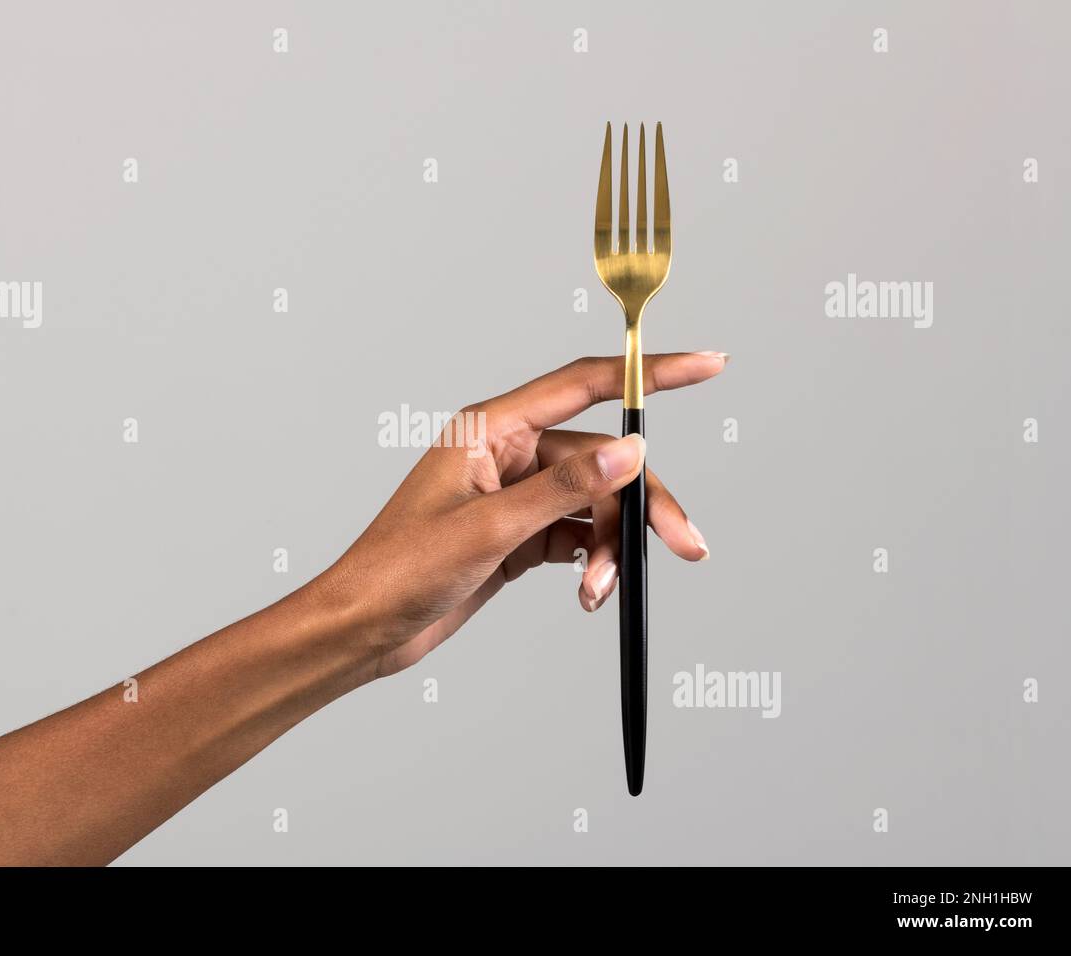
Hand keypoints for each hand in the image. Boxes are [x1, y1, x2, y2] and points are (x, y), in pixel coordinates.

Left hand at [319, 352, 727, 676]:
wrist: (363, 629)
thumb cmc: (399, 570)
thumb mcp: (488, 529)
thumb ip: (563, 488)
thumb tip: (629, 449)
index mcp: (489, 430)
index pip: (583, 384)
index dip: (650, 372)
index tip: (707, 364)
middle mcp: (506, 454)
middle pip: (601, 462)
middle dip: (640, 506)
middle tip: (684, 546)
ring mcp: (514, 495)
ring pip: (593, 504)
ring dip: (609, 547)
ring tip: (599, 591)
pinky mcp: (518, 534)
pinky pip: (576, 535)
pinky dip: (592, 562)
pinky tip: (589, 592)